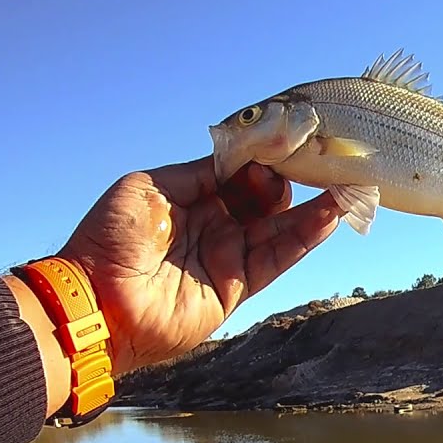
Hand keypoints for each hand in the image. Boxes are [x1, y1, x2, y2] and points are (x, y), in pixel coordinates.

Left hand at [49, 157, 340, 377]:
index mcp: (189, 198)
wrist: (98, 303)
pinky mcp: (237, 286)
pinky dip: (305, 238)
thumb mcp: (147, 187)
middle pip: (265, 199)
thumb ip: (198, 173)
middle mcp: (213, 225)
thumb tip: (241, 160)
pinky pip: (278, 258)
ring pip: (280, 227)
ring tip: (345, 186)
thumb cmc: (110, 240)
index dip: (264, 158)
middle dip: (294, 179)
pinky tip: (329, 216)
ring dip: (313, 208)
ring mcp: (227, 256)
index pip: (239, 173)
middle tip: (324, 160)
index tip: (291, 140)